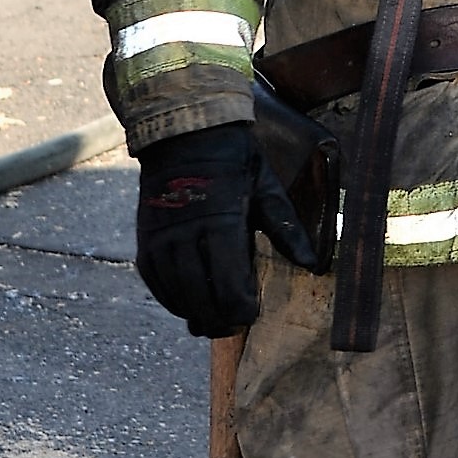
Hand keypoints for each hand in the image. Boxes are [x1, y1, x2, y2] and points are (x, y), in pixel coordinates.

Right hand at [136, 122, 314, 336]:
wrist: (184, 131)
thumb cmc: (233, 159)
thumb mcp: (266, 186)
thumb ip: (286, 227)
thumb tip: (312, 263)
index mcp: (222, 223)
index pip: (230, 288)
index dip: (242, 311)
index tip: (252, 313)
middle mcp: (187, 235)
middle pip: (202, 300)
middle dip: (220, 321)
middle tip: (234, 327)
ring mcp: (162, 238)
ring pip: (177, 295)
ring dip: (195, 315)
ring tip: (212, 323)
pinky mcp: (146, 238)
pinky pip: (155, 282)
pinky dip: (171, 299)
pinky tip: (187, 305)